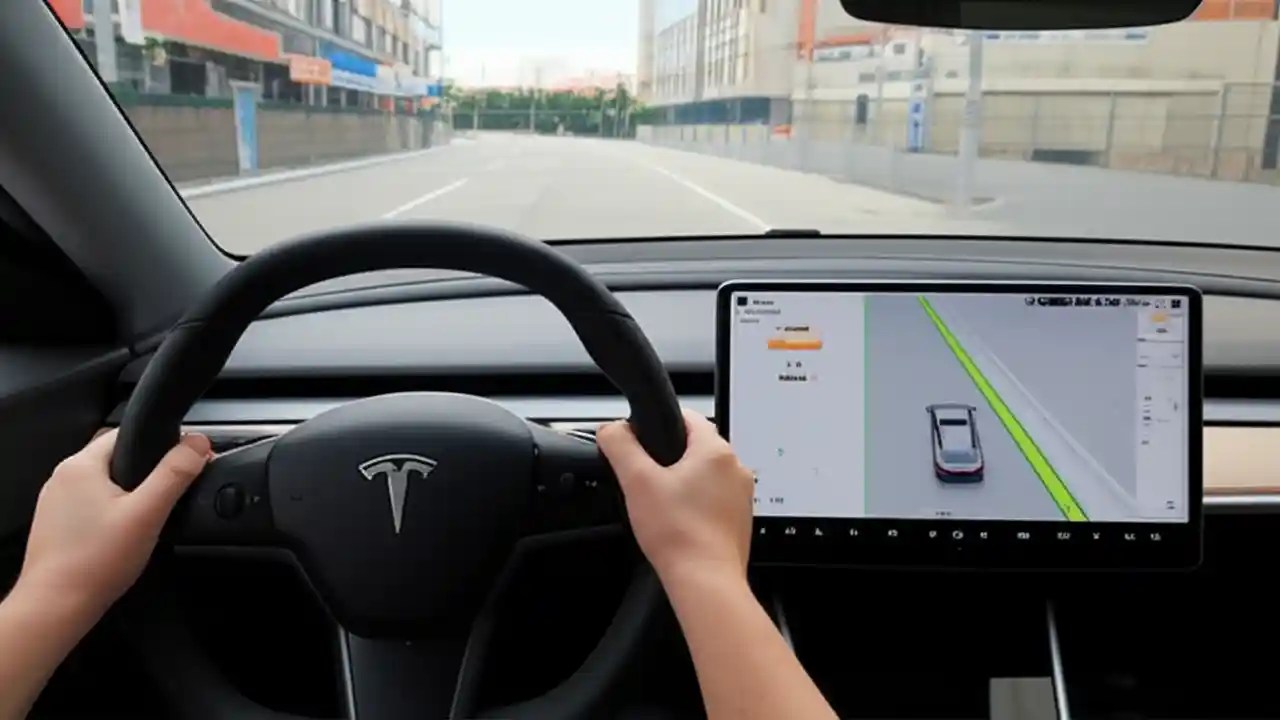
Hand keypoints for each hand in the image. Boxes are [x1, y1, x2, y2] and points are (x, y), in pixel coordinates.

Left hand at [16, 430, 211, 618]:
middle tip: (164, 500)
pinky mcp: (55, 524)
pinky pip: (91, 505)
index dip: (161, 443)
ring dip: (127, 495)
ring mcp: (55, 503)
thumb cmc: (95, 562)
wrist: (57, 607)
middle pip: (116, 459)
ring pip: (104, 484)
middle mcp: (62, 478)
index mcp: (80, 465)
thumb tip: (198, 444)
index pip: (127, 433)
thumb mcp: (148, 513)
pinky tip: (120, 537)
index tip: (182, 462)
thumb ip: (175, 474)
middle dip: (145, 473)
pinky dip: (110, 514)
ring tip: (143, 522)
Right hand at [597, 409, 753, 582]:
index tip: (641, 443)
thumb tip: (611, 428)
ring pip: (705, 476)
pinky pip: (714, 501)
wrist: (705, 581)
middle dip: (668, 460)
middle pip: (694, 448)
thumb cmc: (679, 535)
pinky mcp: (739, 519)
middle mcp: (736, 469)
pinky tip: (679, 524)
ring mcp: (742, 496)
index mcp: (716, 451)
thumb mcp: (636, 481)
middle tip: (646, 482)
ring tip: (662, 507)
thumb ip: (620, 445)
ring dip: (683, 484)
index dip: (658, 425)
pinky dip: (696, 507)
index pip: (686, 417)